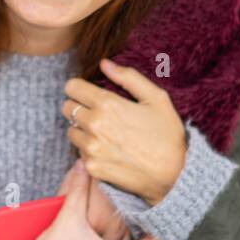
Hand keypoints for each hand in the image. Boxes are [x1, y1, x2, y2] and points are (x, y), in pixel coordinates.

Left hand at [61, 58, 186, 204]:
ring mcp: (91, 148)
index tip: (88, 92)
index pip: (72, 87)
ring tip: (104, 132)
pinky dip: (88, 148)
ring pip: (71, 130)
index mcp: (107, 104)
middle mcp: (94, 125)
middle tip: (97, 112)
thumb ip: (128, 77)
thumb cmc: (167, 134)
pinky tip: (107, 149)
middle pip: (67, 108)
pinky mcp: (91, 167)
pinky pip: (78, 152)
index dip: (79, 87)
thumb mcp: (156, 98)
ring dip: (82, 128)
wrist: (173, 176)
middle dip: (79, 106)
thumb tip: (104, 63)